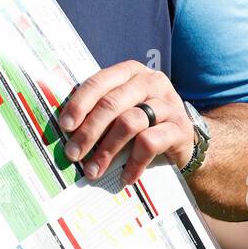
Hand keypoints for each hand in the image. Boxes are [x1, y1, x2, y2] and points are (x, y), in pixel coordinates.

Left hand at [56, 60, 194, 184]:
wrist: (182, 139)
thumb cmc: (143, 121)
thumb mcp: (122, 108)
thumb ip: (99, 110)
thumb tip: (65, 130)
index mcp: (130, 72)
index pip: (99, 82)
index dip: (80, 104)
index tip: (64, 126)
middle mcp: (151, 81)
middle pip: (112, 103)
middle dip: (89, 131)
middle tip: (72, 153)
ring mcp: (168, 103)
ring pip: (129, 123)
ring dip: (107, 150)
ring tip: (93, 170)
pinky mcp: (180, 128)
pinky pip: (150, 143)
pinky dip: (133, 163)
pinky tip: (124, 177)